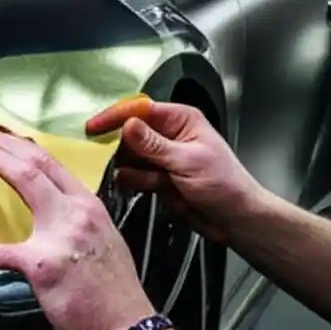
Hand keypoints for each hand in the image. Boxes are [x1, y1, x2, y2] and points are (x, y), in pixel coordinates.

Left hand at [0, 126, 156, 329]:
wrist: (126, 328)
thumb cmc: (114, 294)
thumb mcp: (103, 241)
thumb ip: (79, 223)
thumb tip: (51, 217)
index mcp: (91, 206)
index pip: (54, 164)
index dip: (24, 146)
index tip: (4, 135)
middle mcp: (78, 212)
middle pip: (36, 163)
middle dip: (4, 143)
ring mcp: (60, 235)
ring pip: (23, 181)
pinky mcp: (41, 264)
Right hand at [86, 101, 270, 243]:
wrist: (236, 219)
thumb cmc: (225, 185)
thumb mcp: (188, 162)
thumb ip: (154, 145)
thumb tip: (127, 125)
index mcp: (182, 120)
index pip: (142, 110)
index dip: (116, 117)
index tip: (94, 128)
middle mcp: (169, 135)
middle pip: (131, 132)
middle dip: (116, 144)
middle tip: (98, 155)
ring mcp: (163, 158)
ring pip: (130, 155)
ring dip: (125, 166)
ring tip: (127, 175)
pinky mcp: (158, 179)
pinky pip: (135, 175)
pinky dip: (130, 179)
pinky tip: (128, 184)